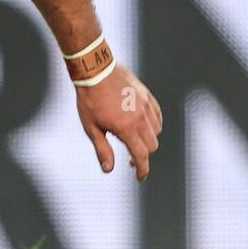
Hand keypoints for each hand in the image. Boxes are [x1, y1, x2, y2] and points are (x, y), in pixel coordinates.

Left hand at [75, 63, 162, 181]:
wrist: (96, 71)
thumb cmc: (89, 101)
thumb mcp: (91, 128)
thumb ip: (102, 150)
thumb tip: (109, 170)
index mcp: (126, 128)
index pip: (141, 156)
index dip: (142, 170)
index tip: (140, 177)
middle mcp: (140, 118)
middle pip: (151, 146)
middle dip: (143, 156)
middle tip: (131, 159)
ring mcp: (146, 106)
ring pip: (157, 131)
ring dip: (148, 141)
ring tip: (133, 141)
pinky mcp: (148, 96)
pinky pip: (158, 117)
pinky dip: (154, 126)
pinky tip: (142, 126)